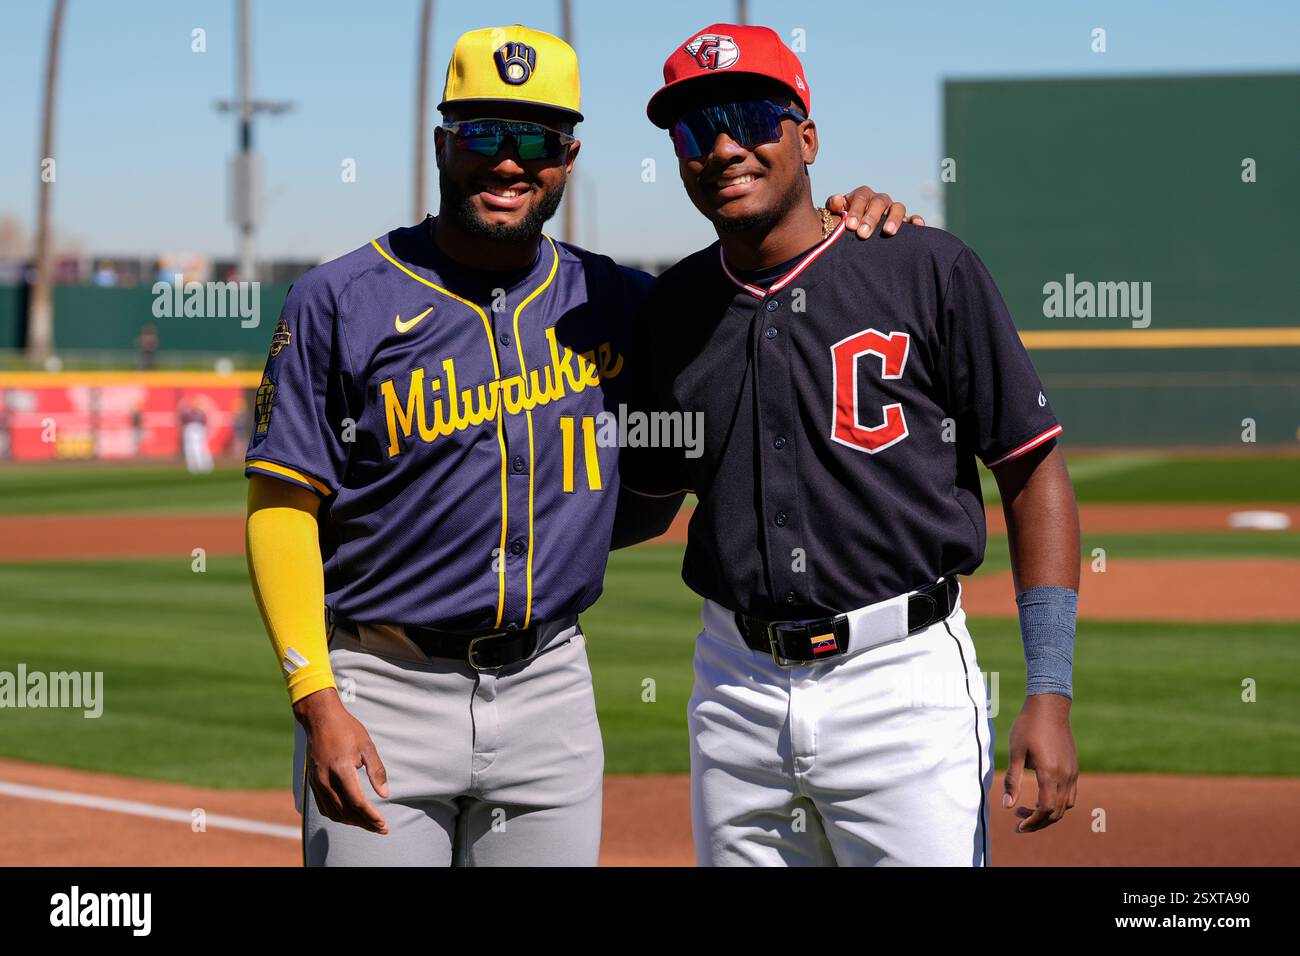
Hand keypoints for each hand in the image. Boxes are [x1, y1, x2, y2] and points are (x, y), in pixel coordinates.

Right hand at [294, 687, 389, 833]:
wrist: (320, 718)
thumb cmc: (347, 729)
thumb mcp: (367, 746)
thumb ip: (377, 771)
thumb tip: (385, 795)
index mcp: (341, 769)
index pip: (357, 802)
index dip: (371, 817)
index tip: (384, 825)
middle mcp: (326, 779)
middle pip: (346, 812)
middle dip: (365, 823)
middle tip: (381, 829)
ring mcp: (317, 782)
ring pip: (333, 813)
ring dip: (352, 822)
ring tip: (368, 823)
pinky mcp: (313, 782)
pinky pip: (324, 807)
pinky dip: (338, 815)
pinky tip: (350, 816)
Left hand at [825, 188, 925, 238]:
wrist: (855, 233)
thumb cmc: (844, 223)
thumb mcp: (834, 214)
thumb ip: (834, 206)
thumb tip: (836, 201)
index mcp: (863, 196)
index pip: (861, 197)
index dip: (856, 210)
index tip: (850, 225)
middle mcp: (879, 201)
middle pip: (879, 202)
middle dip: (871, 218)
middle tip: (863, 234)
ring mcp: (892, 210)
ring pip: (898, 208)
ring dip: (894, 219)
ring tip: (888, 232)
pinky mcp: (904, 221)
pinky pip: (913, 218)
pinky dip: (916, 220)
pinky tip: (918, 225)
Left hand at [1003, 694, 1077, 832]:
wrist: (1049, 706)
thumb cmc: (1028, 726)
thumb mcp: (1015, 752)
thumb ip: (1012, 780)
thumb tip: (1006, 805)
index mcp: (1050, 773)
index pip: (1045, 809)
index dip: (1031, 822)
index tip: (1017, 825)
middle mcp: (1066, 776)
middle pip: (1056, 812)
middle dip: (1038, 822)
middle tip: (1018, 820)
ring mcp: (1073, 772)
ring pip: (1065, 806)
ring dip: (1048, 814)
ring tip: (1027, 810)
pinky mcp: (1074, 768)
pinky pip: (1070, 795)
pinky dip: (1057, 803)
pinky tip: (1041, 797)